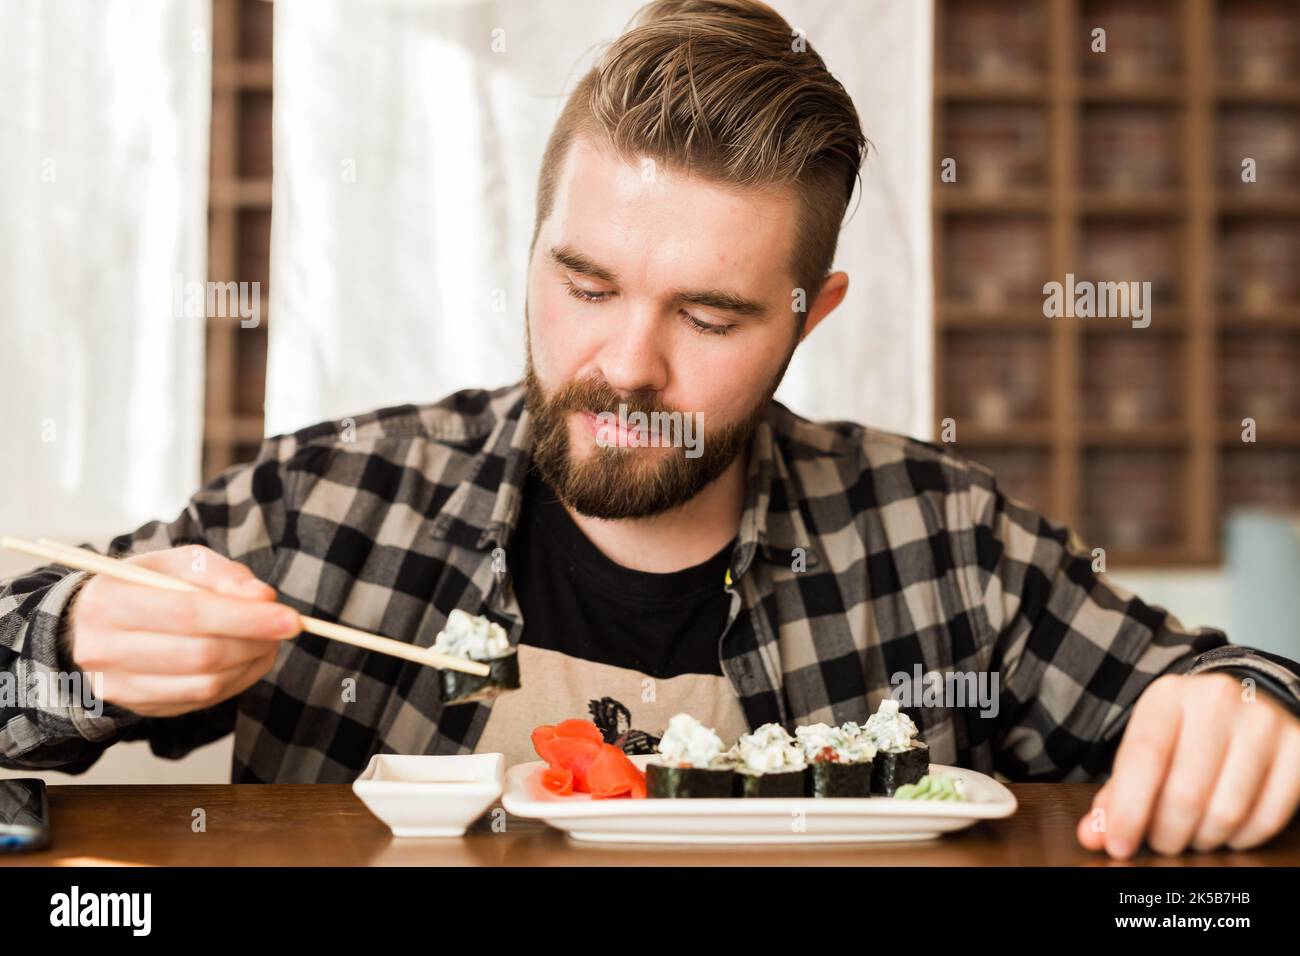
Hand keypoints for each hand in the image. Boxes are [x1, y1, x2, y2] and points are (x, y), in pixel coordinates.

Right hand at [69, 546, 300, 716]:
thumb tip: (262, 596)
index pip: (188, 613)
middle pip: (201, 655)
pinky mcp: (138, 708)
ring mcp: (118, 686)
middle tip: (285, 626)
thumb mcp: (176, 563)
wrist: (93, 625)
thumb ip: (220, 573)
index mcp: (110, 601)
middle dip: (255, 641)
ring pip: (206, 685)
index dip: (246, 618)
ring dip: (251, 663)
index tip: (291, 618)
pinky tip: (245, 659)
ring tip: (266, 640)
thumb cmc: (144, 586)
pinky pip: (201, 702)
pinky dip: (236, 681)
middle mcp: (104, 649)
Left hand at [1076, 672, 1299, 857]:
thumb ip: (1117, 792)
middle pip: (1185, 793)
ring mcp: (1263, 723)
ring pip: (1227, 811)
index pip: (1143, 758)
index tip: (1117, 846)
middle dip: (1165, 833)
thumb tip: (1092, 836)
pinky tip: (1225, 831)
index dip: (1127, 810)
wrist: (1246, 700)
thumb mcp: (1147, 745)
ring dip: (1202, 839)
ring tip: (1190, 835)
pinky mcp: (1298, 748)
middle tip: (1160, 842)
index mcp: (1169, 695)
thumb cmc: (1185, 732)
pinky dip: (1241, 838)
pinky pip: (1267, 818)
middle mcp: (1217, 701)